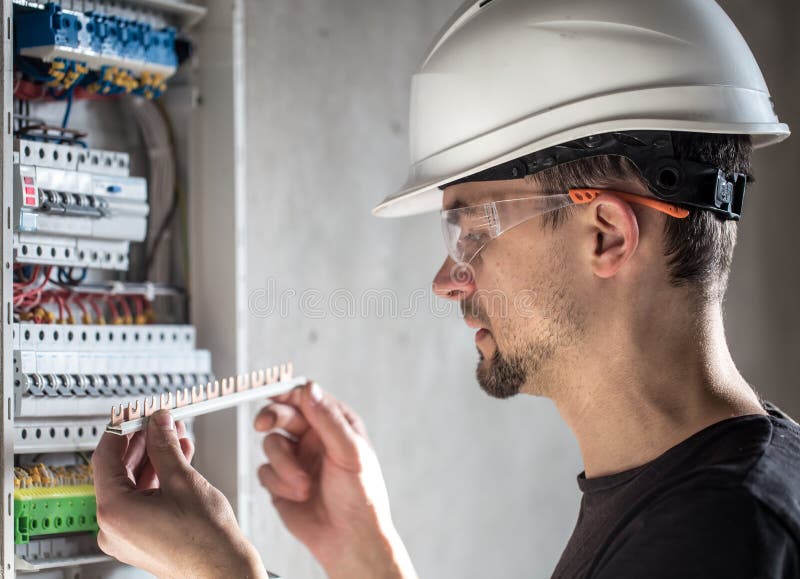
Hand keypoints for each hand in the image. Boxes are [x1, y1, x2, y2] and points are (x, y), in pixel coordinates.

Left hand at [93, 410, 266, 578]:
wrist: (222, 570)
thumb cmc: (205, 540)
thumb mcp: (183, 480)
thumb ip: (165, 446)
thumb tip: (157, 424)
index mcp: (114, 511)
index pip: (106, 457)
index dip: (122, 429)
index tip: (134, 414)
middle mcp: (112, 526)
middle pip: (119, 471)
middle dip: (144, 442)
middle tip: (159, 421)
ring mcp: (126, 535)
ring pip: (134, 485)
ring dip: (155, 458)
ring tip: (176, 437)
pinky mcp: (141, 538)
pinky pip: (143, 500)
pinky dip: (158, 479)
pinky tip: (178, 460)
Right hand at [254, 381, 417, 578]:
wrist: (348, 539)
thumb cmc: (361, 497)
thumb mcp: (350, 452)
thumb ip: (328, 419)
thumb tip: (309, 388)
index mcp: (335, 425)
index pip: (307, 397)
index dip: (288, 393)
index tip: (273, 394)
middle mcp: (314, 438)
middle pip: (282, 415)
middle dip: (272, 418)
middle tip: (264, 424)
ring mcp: (296, 459)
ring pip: (271, 444)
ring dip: (284, 465)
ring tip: (304, 485)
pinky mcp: (281, 482)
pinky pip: (265, 471)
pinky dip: (279, 483)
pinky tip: (297, 494)